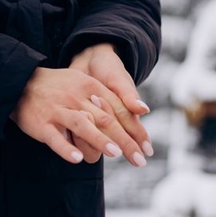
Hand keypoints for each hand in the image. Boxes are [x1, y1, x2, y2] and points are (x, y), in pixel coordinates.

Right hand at [11, 65, 145, 165]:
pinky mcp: (41, 123)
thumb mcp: (84, 84)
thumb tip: (137, 113)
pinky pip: (55, 137)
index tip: (147, 148)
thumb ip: (107, 98)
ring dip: (99, 139)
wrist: (21, 81)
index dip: (134, 129)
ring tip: (115, 153)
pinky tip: (78, 159)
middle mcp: (76, 97)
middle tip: (140, 160)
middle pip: (105, 119)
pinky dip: (66, 148)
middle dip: (125, 141)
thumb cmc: (59, 88)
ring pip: (82, 124)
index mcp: (90, 87)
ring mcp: (58, 110)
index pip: (118, 109)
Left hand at [69, 43, 152, 163]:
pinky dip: (76, 133)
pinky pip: (78, 134)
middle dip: (116, 144)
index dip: (137, 145)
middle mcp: (111, 122)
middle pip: (114, 140)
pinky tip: (71, 130)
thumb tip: (144, 110)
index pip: (132, 132)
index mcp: (124, 113)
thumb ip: (129, 95)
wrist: (86, 58)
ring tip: (89, 111)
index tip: (142, 158)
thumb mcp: (119, 78)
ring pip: (95, 141)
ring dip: (92, 135)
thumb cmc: (108, 68)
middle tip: (113, 143)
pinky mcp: (79, 120)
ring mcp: (95, 122)